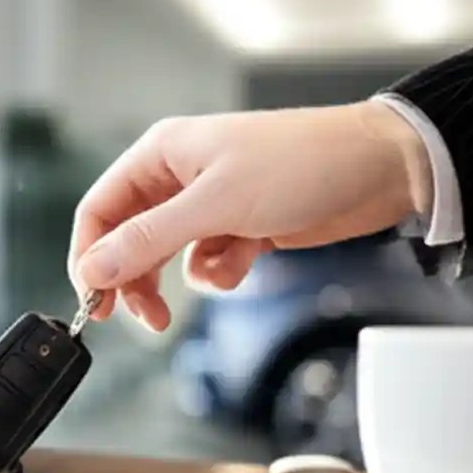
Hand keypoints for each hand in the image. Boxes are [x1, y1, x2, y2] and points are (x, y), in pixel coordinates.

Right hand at [67, 101, 431, 330]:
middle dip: (130, 279)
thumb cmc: (302, 164)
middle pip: (127, 238)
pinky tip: (242, 263)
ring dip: (169, 283)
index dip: (89, 256)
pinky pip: (206, 261)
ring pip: (164, 255)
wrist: (383, 167)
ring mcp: (210, 202)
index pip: (99, 210)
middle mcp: (178, 176)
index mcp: (160, 155)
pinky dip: (217, 273)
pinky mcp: (241, 225)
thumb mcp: (214, 205)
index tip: (92, 299)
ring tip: (177, 308)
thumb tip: (92, 269)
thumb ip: (147, 240)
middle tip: (139, 317)